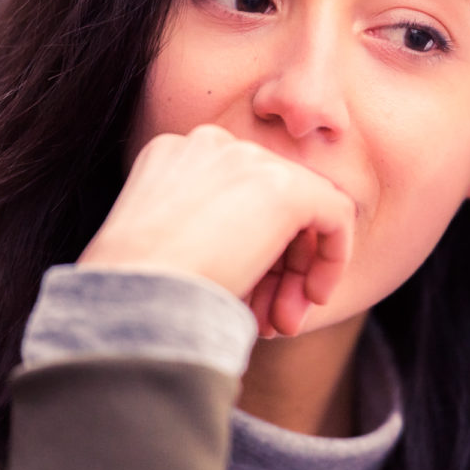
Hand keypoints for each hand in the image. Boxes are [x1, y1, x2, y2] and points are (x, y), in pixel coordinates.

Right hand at [78, 124, 353, 335]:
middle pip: (269, 202)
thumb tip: (248, 266)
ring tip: (282, 324)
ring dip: (296, 272)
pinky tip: (312, 297)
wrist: (134, 294)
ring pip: (301, 210)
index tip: (245, 298)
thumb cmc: (137, 290)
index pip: (234, 197)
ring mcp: (249, 160)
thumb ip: (207, 236)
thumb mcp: (165, 249)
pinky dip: (332, 256)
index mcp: (174, 155)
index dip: (246, 252)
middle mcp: (212, 145)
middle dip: (275, 267)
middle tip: (271, 319)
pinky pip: (335, 213)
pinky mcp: (286, 187)